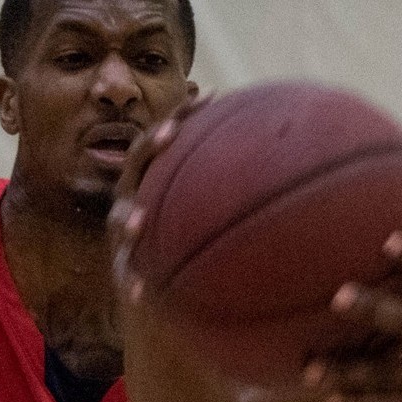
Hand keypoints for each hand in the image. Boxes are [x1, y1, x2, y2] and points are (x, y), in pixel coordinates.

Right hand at [109, 95, 210, 304]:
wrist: (161, 306)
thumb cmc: (189, 252)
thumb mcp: (206, 216)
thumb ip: (230, 189)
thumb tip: (281, 161)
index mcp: (154, 183)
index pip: (164, 142)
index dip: (182, 116)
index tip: (210, 95)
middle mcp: (133, 201)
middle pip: (136, 165)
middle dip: (149, 148)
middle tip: (169, 133)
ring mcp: (124, 235)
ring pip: (120, 221)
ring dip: (128, 219)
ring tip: (138, 221)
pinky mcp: (124, 272)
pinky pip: (125, 275)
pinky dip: (132, 282)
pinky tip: (141, 295)